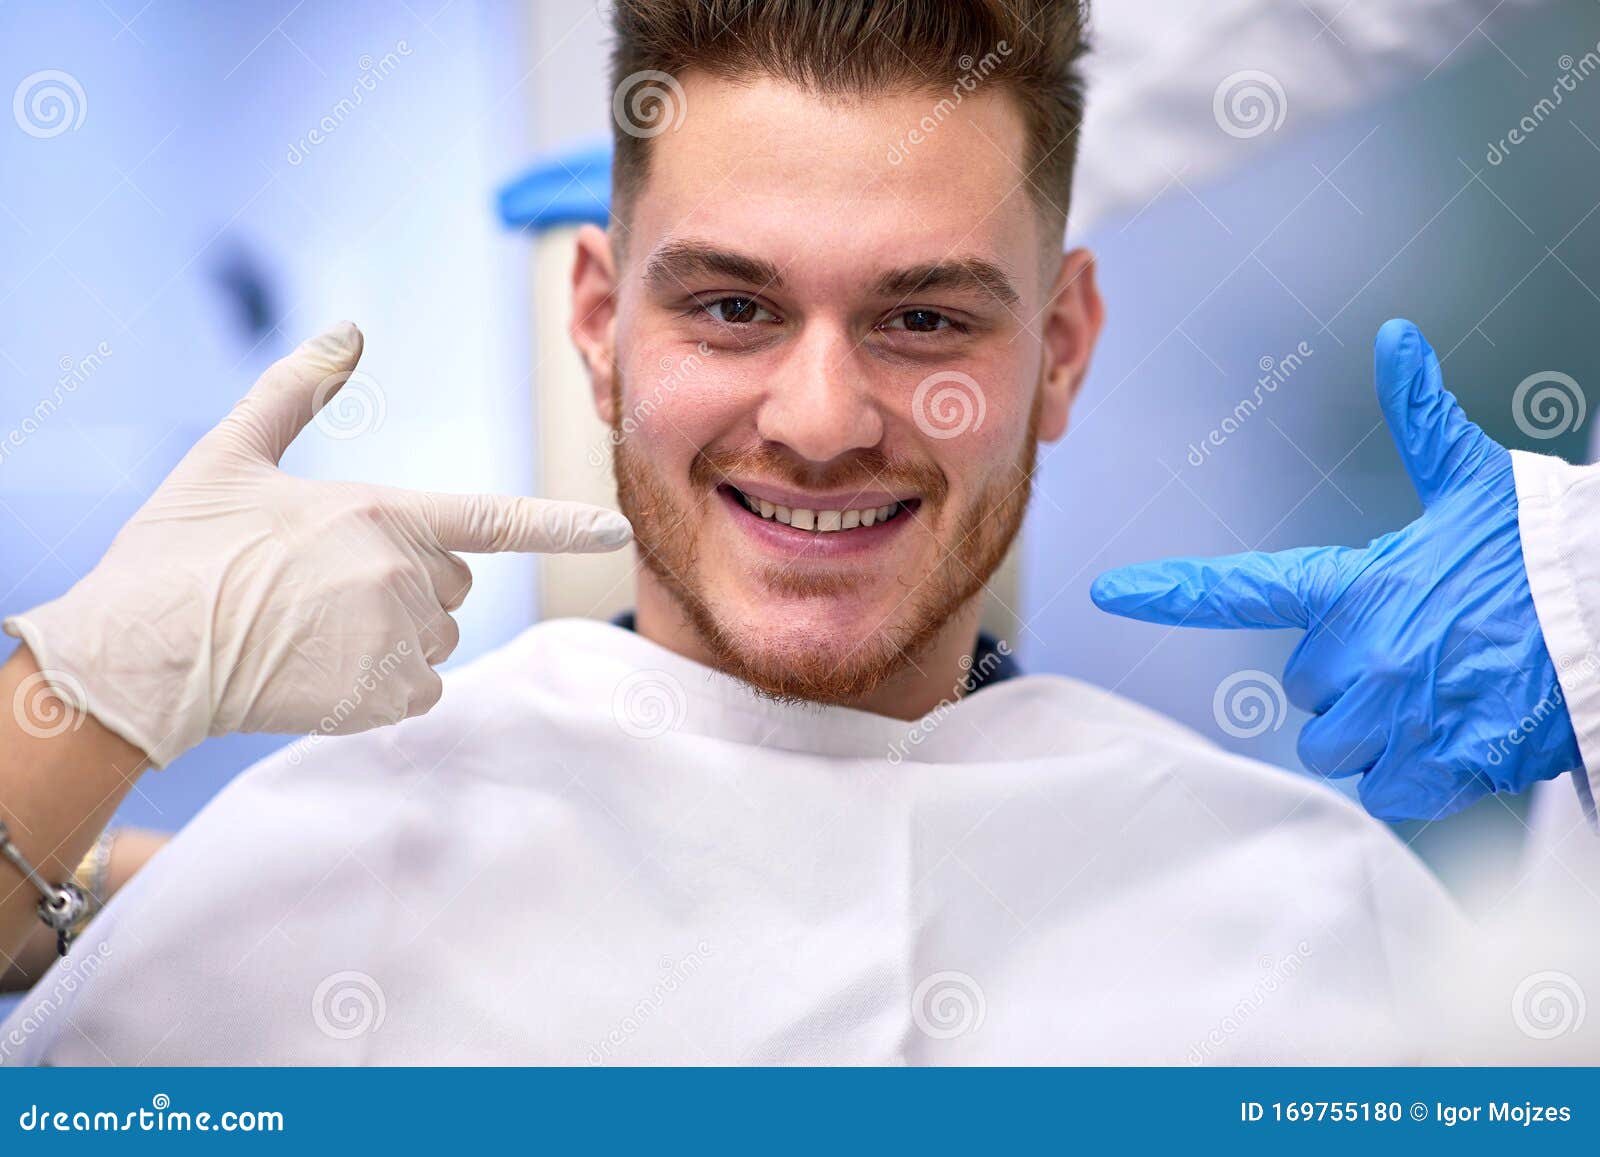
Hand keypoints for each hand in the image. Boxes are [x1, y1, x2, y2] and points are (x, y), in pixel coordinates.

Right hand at [3, 324, 631, 766]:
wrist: (137, 657)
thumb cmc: (178, 554)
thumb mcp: (229, 455)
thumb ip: (296, 389)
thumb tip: (347, 328)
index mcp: (381, 512)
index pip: (494, 518)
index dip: (559, 524)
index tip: (616, 529)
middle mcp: (403, 575)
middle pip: (453, 585)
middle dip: (409, 586)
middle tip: (324, 590)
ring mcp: (396, 640)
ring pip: (436, 638)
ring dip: (395, 637)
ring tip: (312, 632)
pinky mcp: (382, 697)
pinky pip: (420, 689)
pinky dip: (383, 686)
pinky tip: (321, 672)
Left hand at [1090, 319, 1581, 819]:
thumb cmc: (1539, 546)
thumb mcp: (1476, 479)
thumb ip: (1423, 418)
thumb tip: (1396, 336)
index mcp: (1351, 584)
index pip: (1238, 587)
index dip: (1169, 591)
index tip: (1109, 592)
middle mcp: (1357, 655)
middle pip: (1303, 688)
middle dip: (1347, 676)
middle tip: (1413, 645)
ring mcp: (1394, 717)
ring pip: (1337, 746)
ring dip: (1376, 730)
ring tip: (1436, 689)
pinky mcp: (1438, 767)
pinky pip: (1389, 790)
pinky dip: (1417, 776)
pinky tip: (1457, 735)